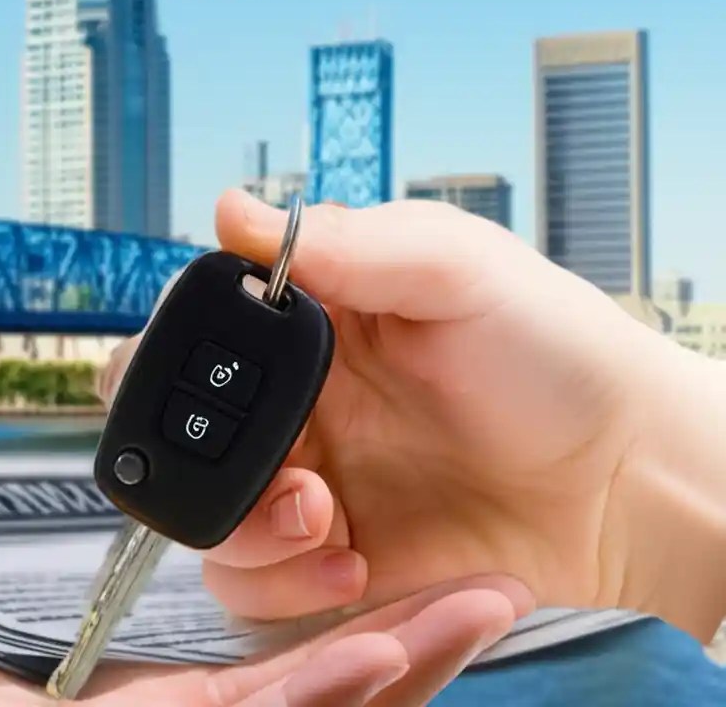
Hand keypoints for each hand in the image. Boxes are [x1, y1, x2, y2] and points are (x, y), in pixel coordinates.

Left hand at [0, 550, 531, 705]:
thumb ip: (61, 573)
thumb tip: (119, 522)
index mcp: (125, 702)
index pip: (272, 682)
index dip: (361, 645)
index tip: (427, 590)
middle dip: (405, 664)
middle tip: (492, 605)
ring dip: (380, 676)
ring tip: (461, 621)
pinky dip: (299, 689)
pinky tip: (368, 647)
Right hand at [100, 189, 725, 640]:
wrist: (627, 484)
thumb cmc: (558, 358)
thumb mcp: (458, 272)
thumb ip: (346, 243)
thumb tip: (231, 210)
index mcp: (313, 329)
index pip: (197, 339)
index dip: (171, 363)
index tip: (196, 385)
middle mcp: (299, 410)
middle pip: (178, 439)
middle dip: (203, 465)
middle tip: (287, 472)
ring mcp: (311, 490)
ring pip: (207, 522)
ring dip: (246, 532)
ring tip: (325, 521)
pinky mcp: (332, 563)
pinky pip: (255, 587)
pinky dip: (283, 586)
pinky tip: (352, 566)